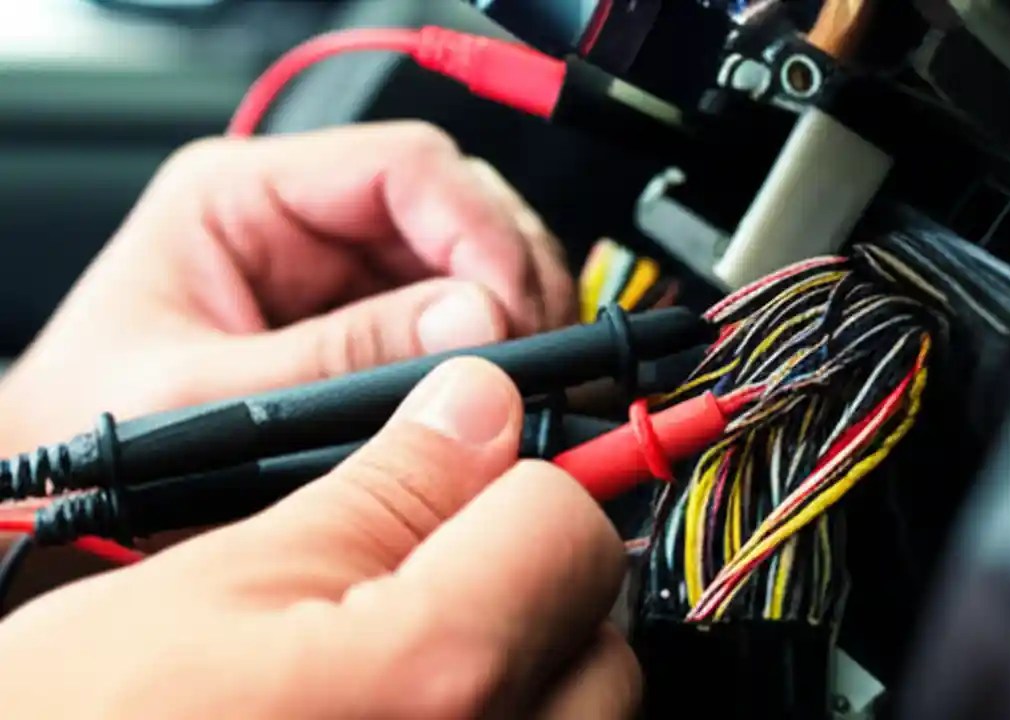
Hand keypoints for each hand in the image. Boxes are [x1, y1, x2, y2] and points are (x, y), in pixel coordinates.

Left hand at [0, 122, 574, 453]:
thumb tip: (472, 327)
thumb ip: (331, 362)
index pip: (403, 167)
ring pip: (476, 262)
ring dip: (518, 314)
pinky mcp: (373, 328)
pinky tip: (508, 390)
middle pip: (459, 207)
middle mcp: (308, 222)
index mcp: (246, 195)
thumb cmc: (91, 423)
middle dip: (513, 276)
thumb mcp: (202, 395)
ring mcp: (347, 275)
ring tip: (531, 379)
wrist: (59, 488)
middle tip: (537, 354)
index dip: (477, 229)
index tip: (511, 310)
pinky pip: (465, 320)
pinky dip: (501, 352)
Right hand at [0, 358, 638, 717]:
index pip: (571, 527)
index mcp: (435, 676)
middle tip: (427, 579)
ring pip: (586, 712)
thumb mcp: (222, 580)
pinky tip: (406, 713)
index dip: (516, 487)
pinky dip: (505, 719)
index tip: (470, 486)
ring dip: (527, 667)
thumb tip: (481, 405)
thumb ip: (384, 489)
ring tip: (402, 665)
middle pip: (597, 634)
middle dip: (533, 585)